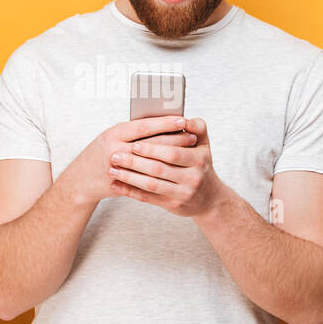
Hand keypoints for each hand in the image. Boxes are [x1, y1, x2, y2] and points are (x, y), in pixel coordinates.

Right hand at [57, 115, 196, 206]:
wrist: (80, 181)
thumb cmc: (100, 153)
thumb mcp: (113, 135)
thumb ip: (134, 131)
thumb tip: (164, 122)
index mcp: (114, 134)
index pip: (143, 127)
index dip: (164, 123)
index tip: (182, 120)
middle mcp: (115, 150)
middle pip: (151, 145)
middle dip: (174, 141)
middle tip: (192, 137)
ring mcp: (118, 170)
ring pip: (152, 163)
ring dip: (172, 157)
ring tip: (189, 151)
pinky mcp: (122, 185)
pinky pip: (147, 180)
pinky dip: (164, 174)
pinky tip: (176, 169)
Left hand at [108, 117, 225, 217]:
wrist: (210, 198)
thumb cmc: (201, 166)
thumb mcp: (204, 145)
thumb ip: (197, 127)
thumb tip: (184, 118)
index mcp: (199, 160)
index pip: (172, 153)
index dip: (152, 149)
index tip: (134, 144)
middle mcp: (192, 178)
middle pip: (159, 169)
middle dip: (135, 162)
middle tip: (116, 156)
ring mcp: (182, 194)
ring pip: (151, 185)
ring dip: (129, 177)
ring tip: (112, 170)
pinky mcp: (173, 205)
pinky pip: (148, 198)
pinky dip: (131, 192)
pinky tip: (117, 185)